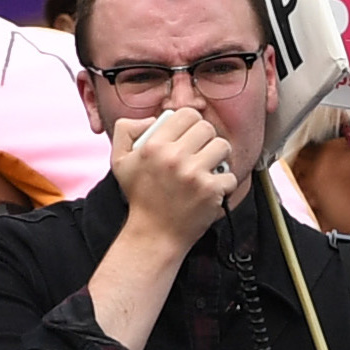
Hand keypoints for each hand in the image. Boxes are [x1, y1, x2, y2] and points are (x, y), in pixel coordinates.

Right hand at [112, 101, 242, 242]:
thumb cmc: (140, 197)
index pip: (187, 114)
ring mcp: (194, 174)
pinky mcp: (210, 191)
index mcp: (153, 145)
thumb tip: (154, 119)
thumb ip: (126, 129)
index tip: (189, 136)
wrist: (153, 235)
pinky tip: (210, 190)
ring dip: (218, 158)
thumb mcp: (119, 160)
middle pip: (207, 128)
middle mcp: (174, 157)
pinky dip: (223, 184)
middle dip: (205, 140)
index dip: (191, 123)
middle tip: (199, 153)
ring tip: (207, 169)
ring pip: (223, 146)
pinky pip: (230, 175)